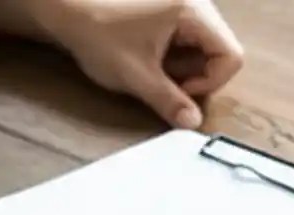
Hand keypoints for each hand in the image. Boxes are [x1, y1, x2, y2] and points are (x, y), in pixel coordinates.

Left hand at [0, 0, 243, 128]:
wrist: (62, 5)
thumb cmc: (96, 31)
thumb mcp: (135, 75)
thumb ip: (168, 102)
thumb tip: (193, 124)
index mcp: (193, 10)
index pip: (231, 56)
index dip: (210, 82)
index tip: (179, 90)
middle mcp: (195, 1)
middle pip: (220, 49)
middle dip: (196, 73)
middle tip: (163, 79)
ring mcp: (183, 1)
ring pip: (205, 45)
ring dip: (184, 64)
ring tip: (152, 65)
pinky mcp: (170, 5)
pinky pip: (190, 36)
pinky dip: (174, 52)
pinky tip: (148, 54)